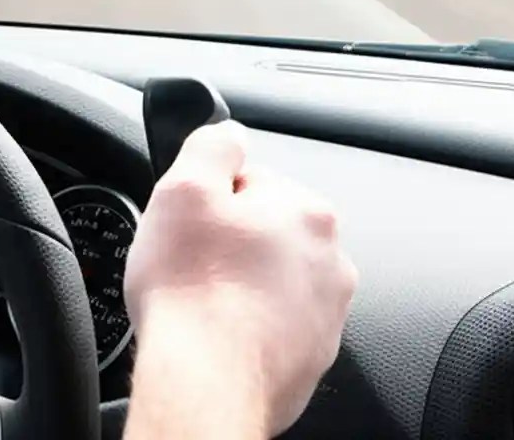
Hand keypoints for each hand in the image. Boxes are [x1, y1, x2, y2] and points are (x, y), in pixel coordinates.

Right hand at [123, 121, 356, 435]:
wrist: (206, 382)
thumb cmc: (192, 292)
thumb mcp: (183, 187)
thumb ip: (212, 144)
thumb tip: (229, 132)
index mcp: (307, 211)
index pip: (250, 182)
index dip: (206, 200)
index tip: (186, 224)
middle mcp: (330, 261)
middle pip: (263, 232)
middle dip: (226, 243)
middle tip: (188, 263)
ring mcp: (324, 314)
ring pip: (269, 281)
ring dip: (238, 285)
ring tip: (201, 302)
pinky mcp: (310, 357)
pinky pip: (272, 325)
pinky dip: (246, 327)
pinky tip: (217, 334)